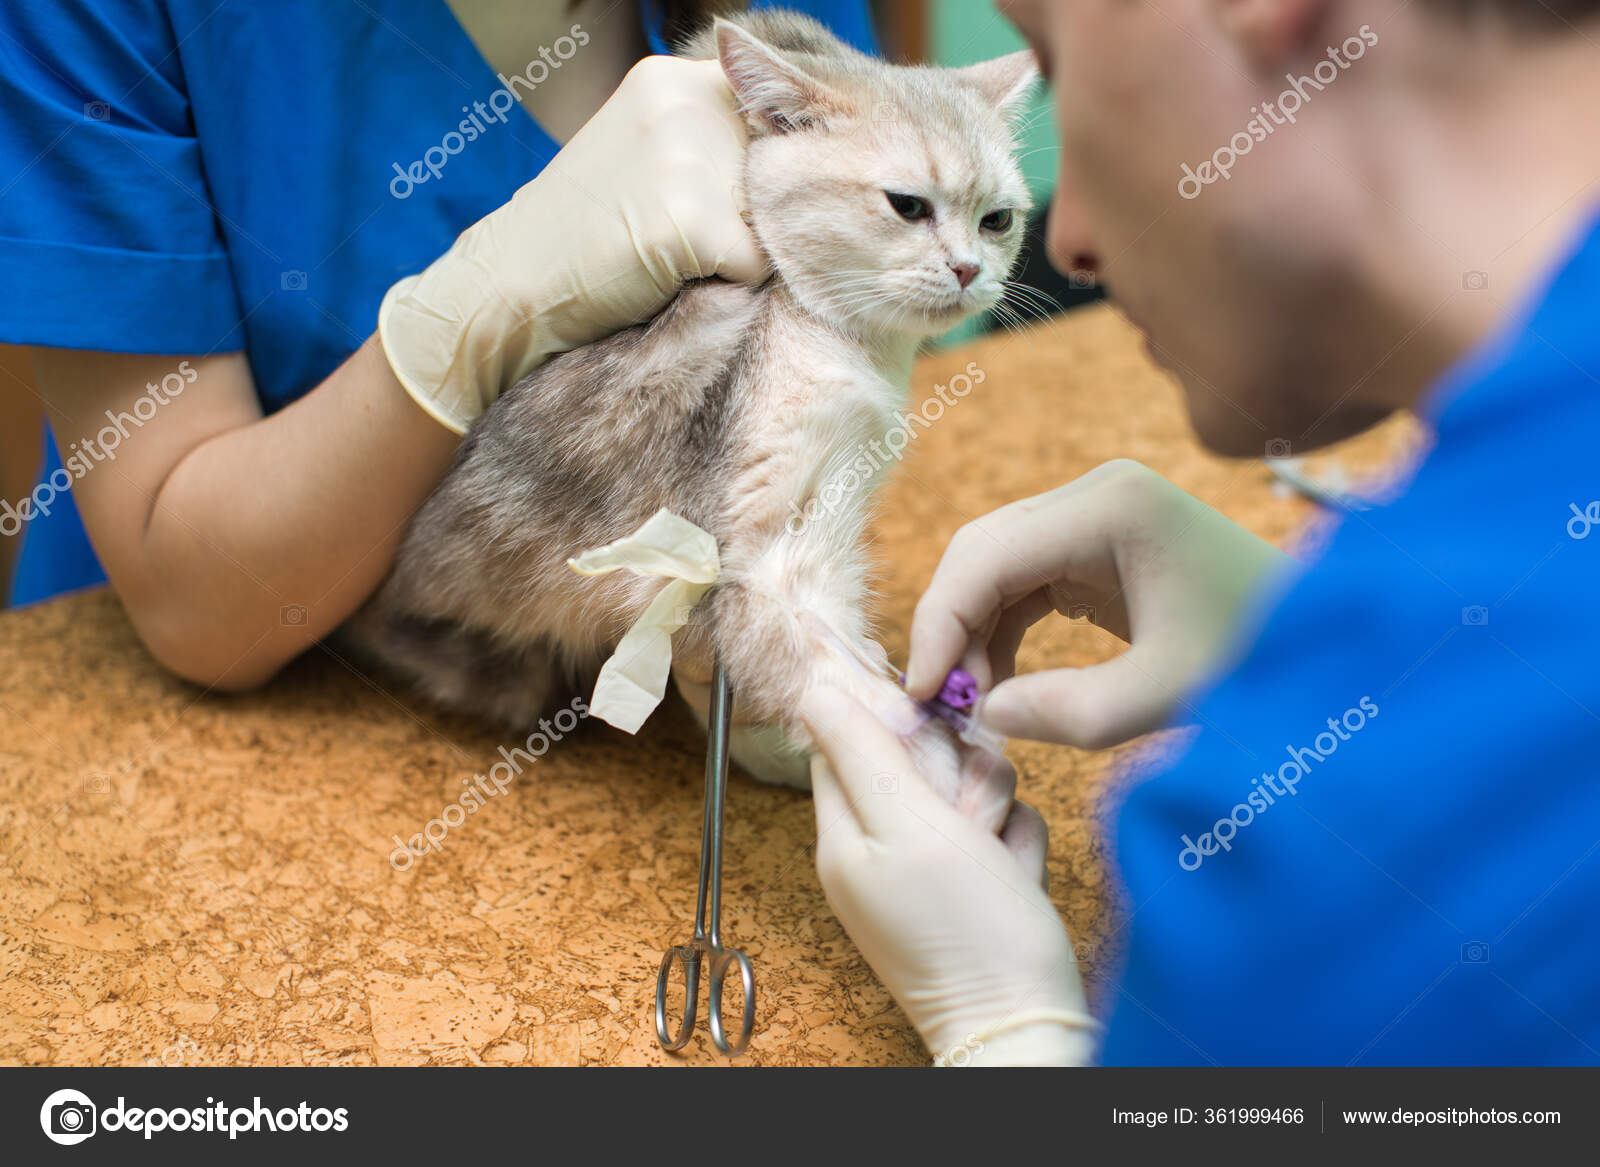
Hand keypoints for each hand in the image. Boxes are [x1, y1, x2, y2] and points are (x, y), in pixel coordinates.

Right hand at [379, 56, 766, 433]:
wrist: (509, 288)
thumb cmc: (582, 236)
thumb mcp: (641, 154)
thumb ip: (707, 140)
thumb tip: (798, 160)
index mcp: (673, 78)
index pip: (769, 116)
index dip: (761, 167)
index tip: (731, 204)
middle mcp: (686, 102)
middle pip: (777, 170)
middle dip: (754, 212)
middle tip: (686, 240)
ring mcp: (690, 158)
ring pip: (771, 219)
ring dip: (739, 251)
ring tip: (674, 259)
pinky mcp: (695, 221)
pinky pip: (757, 266)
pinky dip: (726, 288)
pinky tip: (670, 282)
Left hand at [801, 685, 1096, 1065]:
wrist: (1026, 1021)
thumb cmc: (967, 929)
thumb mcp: (910, 823)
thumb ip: (863, 754)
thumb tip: (813, 690)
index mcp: (844, 835)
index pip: (848, 742)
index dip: (895, 724)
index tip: (935, 735)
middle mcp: (878, 851)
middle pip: (918, 762)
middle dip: (961, 776)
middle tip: (970, 818)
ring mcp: (928, 871)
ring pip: (968, 792)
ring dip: (996, 813)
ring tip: (995, 857)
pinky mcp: (973, 886)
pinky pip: (999, 832)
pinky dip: (1015, 849)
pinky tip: (1014, 879)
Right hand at [907, 459, 1289, 748]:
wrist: (1331, 643)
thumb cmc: (1265, 657)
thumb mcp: (1170, 693)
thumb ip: (1074, 712)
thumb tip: (987, 716)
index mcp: (1111, 507)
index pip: (987, 555)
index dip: (940, 624)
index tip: (925, 698)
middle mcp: (1095, 495)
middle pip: (981, 552)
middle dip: (950, 629)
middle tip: (943, 709)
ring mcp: (1095, 517)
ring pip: (995, 570)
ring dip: (973, 636)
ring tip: (975, 708)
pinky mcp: (1098, 548)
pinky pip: (1024, 585)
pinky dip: (1002, 634)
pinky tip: (1002, 688)